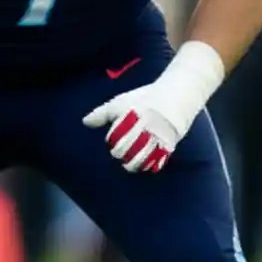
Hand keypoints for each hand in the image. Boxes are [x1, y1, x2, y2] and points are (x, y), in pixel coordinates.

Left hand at [81, 41, 223, 172]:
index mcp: (130, 115)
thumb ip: (103, 113)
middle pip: (125, 149)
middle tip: (120, 151)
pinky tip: (143, 164)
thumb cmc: (145, 98)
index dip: (112, 140)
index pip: (114, 137)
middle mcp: (144, 126)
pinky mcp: (169, 145)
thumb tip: (85, 122)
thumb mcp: (122, 101)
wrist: (176, 96)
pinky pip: (157, 161)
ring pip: (139, 159)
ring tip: (128, 163)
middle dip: (119, 152)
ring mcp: (157, 136)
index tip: (114, 138)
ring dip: (132, 163)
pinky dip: (148, 165)